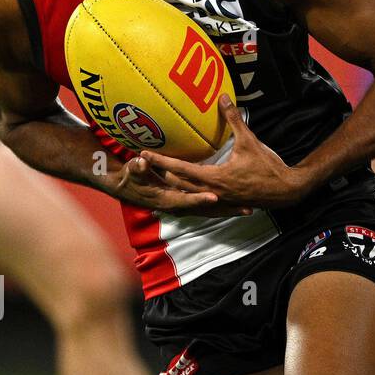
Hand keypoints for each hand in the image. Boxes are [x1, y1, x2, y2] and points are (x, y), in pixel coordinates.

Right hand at [108, 153, 253, 217]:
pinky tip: (238, 207)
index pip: (185, 200)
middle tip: (246, 208)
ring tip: (249, 210)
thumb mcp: (131, 171)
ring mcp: (182, 208)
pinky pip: (207, 211)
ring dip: (228, 212)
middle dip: (225, 210)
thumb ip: (137, 167)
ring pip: (209, 213)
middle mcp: (176, 207)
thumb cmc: (128, 177)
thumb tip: (140, 161)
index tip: (215, 197)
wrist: (124, 188)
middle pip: (204, 211)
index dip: (199, 200)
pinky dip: (222, 210)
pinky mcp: (186, 206)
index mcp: (165, 198)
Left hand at [141, 94, 307, 209]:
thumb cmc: (267, 166)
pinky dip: (187, 195)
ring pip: (185, 195)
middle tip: (145, 164)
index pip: (178, 169)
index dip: (159, 161)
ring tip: (158, 175)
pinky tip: (183, 190)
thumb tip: (223, 98)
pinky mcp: (223, 203)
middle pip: (176, 184)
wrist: (285, 190)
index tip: (142, 154)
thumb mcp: (249, 140)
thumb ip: (234, 119)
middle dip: (160, 174)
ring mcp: (216, 200)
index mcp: (213, 177)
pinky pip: (198, 201)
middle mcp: (210, 192)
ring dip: (171, 185)